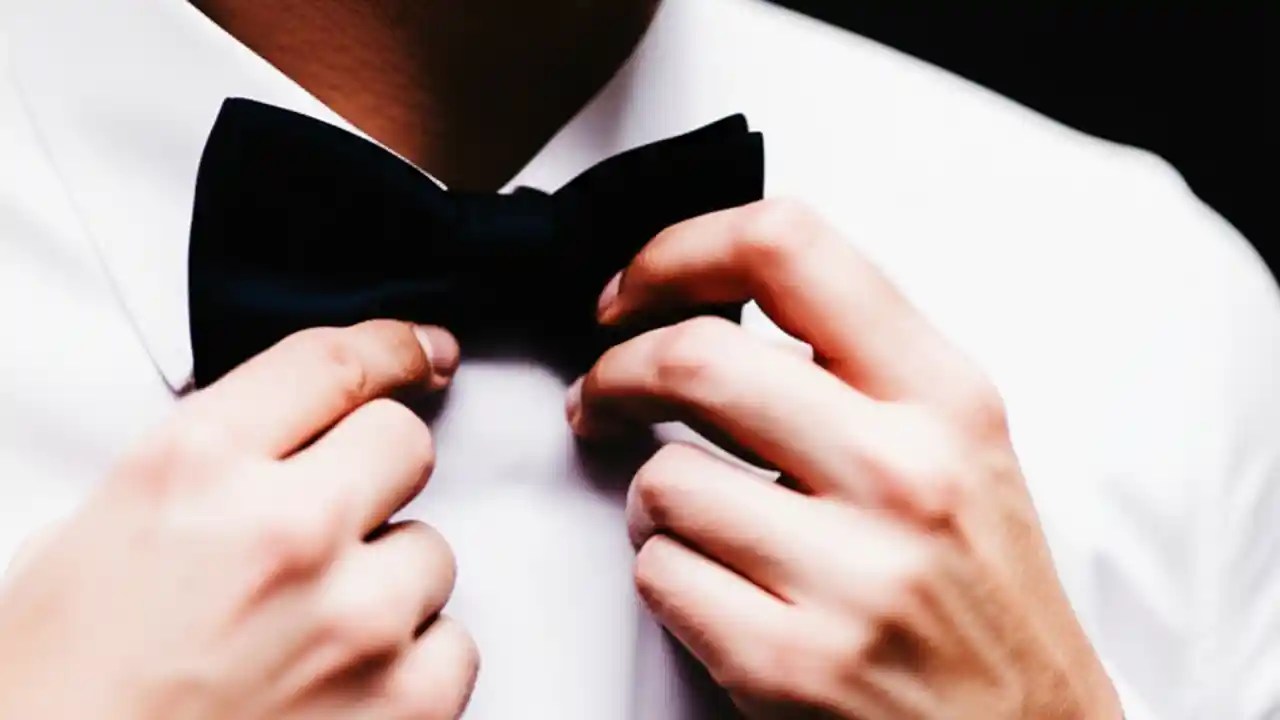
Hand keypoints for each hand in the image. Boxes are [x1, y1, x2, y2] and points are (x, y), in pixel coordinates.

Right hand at [0, 321, 476, 719]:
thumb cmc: (54, 693)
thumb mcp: (85, 538)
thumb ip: (199, 470)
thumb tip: (284, 445)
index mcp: (193, 468)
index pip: (333, 363)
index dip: (389, 349)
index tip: (420, 353)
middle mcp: (286, 528)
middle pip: (403, 443)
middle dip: (375, 473)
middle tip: (331, 524)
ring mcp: (355, 618)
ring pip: (432, 551)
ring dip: (386, 580)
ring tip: (311, 632)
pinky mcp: (403, 703)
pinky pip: (455, 644)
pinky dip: (415, 662)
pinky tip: (348, 684)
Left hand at [568, 200, 1122, 718]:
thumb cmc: (982, 588)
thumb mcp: (958, 440)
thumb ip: (857, 360)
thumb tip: (713, 297)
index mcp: (944, 396)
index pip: (787, 249)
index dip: (680, 252)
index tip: (637, 289)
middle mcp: (903, 472)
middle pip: (695, 357)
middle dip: (615, 370)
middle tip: (603, 390)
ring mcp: (850, 573)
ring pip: (661, 480)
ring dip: (651, 495)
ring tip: (696, 517)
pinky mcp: (793, 661)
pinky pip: (660, 574)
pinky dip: (665, 572)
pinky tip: (718, 584)